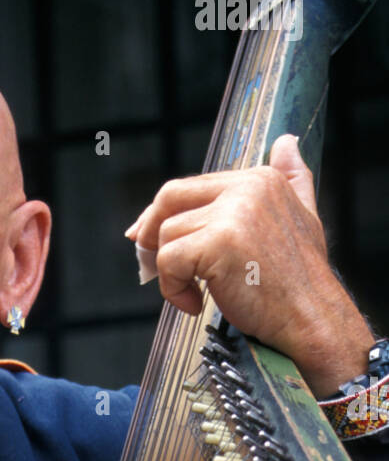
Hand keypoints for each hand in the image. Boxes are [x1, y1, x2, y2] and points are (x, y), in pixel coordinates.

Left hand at [126, 134, 372, 398]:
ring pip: (167, 236)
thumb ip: (293, 178)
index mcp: (260, 179)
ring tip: (194, 295)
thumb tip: (286, 142)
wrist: (312, 318)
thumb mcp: (304, 216)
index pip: (193, 185)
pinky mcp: (218, 243)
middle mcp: (246, 188)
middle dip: (149, 230)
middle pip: (170, 197)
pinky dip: (172, 288)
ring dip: (169, 272)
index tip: (146, 237)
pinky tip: (195, 305)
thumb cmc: (301, 281)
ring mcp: (232, 214)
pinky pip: (168, 261)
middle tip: (148, 263)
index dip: (163, 212)